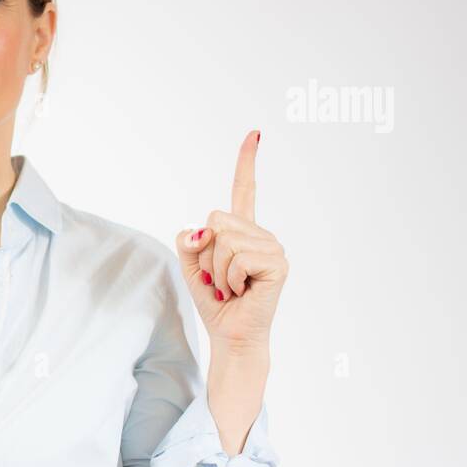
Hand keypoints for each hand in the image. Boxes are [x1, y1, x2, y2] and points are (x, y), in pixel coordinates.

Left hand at [175, 130, 288, 353]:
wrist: (230, 333)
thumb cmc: (214, 300)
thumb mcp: (190, 265)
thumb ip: (188, 240)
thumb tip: (202, 230)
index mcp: (241, 230)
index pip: (245, 190)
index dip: (247, 162)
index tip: (255, 133)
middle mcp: (260, 234)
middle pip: (215, 220)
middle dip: (205, 254)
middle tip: (219, 278)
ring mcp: (272, 247)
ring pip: (224, 240)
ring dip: (216, 271)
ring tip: (230, 287)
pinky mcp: (278, 263)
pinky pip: (237, 258)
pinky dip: (229, 279)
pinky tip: (241, 291)